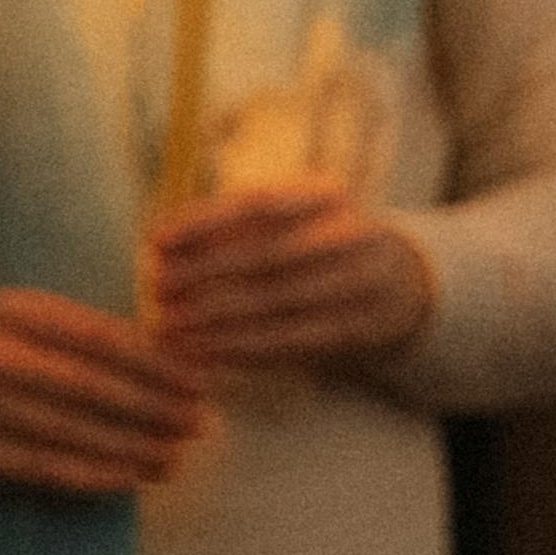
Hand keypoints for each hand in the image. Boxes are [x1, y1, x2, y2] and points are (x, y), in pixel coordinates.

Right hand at [0, 288, 208, 497]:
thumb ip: (83, 332)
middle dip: (152, 410)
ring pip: (67, 432)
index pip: (102, 338)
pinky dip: (87, 475)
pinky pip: (36, 467)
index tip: (200, 382)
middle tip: (199, 426)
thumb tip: (168, 358)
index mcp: (19, 310)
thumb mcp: (24, 317)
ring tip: (173, 458)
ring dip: (128, 448)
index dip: (156, 364)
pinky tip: (126, 479)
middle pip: (89, 387)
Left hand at [141, 181, 432, 373]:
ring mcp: (363, 284)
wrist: (401, 284)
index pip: (260, 205)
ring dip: (215, 321)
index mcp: (328, 198)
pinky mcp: (361, 328)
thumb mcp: (290, 223)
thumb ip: (233, 230)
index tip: (154, 240)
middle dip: (204, 276)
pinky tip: (204, 356)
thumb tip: (159, 243)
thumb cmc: (317, 249)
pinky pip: (292, 343)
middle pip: (267, 256)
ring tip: (168, 330)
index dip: (204, 222)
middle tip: (154, 292)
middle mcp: (352, 235)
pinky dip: (242, 350)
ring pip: (277, 304)